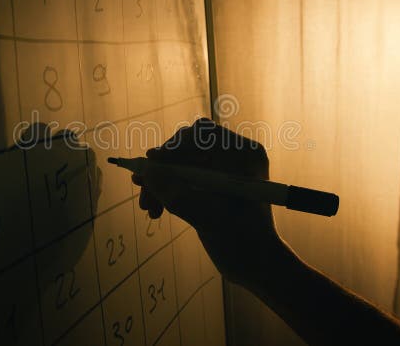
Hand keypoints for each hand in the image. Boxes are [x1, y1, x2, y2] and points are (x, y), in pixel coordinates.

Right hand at [133, 118, 282, 283]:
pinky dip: (168, 191)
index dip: (174, 146)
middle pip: (188, 148)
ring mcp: (222, 170)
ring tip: (148, 208)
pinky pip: (182, 178)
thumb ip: (175, 194)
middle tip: (143, 191)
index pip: (204, 135)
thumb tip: (147, 172)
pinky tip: (157, 209)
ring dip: (161, 183)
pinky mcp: (211, 184)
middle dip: (163, 170)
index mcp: (243, 156)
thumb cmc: (242, 242)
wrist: (256, 265)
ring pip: (181, 164)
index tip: (151, 162)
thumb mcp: (206, 218)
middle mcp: (234, 157)